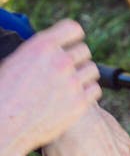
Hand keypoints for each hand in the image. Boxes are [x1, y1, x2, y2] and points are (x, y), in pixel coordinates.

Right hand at [0, 20, 100, 155]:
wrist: (3, 126)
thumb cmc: (3, 95)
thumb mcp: (13, 62)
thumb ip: (37, 51)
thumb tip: (53, 47)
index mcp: (41, 46)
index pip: (73, 29)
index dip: (72, 38)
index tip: (69, 45)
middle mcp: (59, 61)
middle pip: (84, 50)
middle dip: (75, 59)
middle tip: (64, 71)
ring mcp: (71, 82)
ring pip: (92, 69)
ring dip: (82, 75)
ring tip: (67, 85)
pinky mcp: (79, 103)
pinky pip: (95, 89)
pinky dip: (86, 93)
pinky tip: (72, 97)